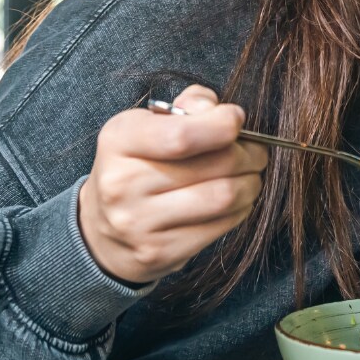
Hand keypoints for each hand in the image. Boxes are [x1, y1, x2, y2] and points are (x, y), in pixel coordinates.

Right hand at [78, 85, 266, 283]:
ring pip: (224, 197)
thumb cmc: (137, 165)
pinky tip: (236, 200)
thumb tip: (216, 109)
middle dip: (249, 154)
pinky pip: (220, 226)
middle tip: (256, 152)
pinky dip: (240, 209)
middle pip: (216, 164)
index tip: (236, 119)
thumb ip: (187, 107)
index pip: (182, 135)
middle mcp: (123, 183)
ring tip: (250, 175)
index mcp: (119, 141)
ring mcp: (139, 223)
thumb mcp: (147, 125)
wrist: (102, 229)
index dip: (223, 125)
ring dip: (250, 183)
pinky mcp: (160, 252)